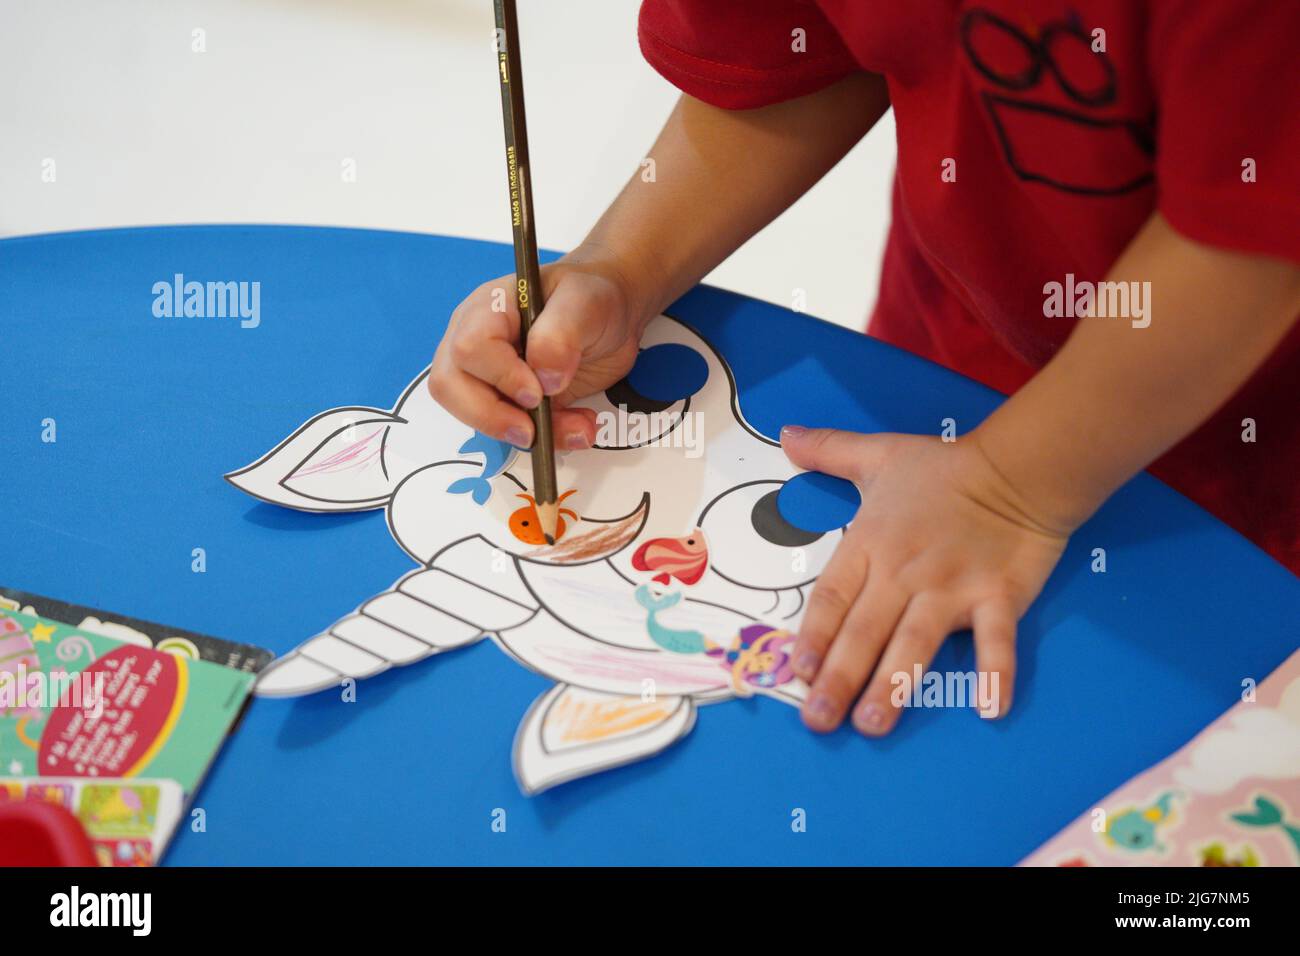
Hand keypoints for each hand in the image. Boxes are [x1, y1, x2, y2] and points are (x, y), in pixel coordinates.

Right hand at [428, 250, 648, 448]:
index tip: (538, 392)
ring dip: (524, 434)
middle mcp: (476, 343)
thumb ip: (561, 333)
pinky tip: (577, 428)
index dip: (499, 376)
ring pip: (473, 416)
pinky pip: (509, 432)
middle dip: (492, 417)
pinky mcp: (509, 403)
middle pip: (450, 386)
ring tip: (575, 427)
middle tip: (534, 430)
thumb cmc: (590, 298)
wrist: (610, 316)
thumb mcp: (585, 302)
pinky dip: (546, 440)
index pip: (468, 347)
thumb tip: (544, 378)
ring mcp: (488, 376)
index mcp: (488, 309)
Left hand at [780, 426, 1071, 735]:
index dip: (812, 636)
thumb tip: (786, 435)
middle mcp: (904, 572)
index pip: (832, 597)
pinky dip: (995, 673)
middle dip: (838, 677)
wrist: (1017, 466)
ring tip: (873, 724)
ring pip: (915, 643)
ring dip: (893, 685)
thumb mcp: (879, 454)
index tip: (795, 671)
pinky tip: (988, 710)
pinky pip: (997, 641)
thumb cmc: (944, 468)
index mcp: (871, 543)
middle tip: (818, 720)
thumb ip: (829, 451)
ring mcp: (952, 588)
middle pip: (864, 631)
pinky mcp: (998, 597)